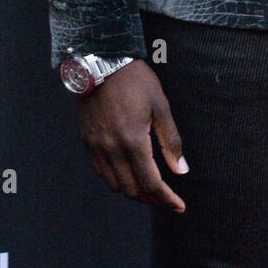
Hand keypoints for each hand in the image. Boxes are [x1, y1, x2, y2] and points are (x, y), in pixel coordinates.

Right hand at [77, 59, 187, 208]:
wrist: (101, 62)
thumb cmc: (135, 81)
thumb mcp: (160, 106)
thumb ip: (171, 141)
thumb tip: (180, 170)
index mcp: (133, 141)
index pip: (151, 183)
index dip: (167, 199)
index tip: (179, 205)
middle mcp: (112, 149)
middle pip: (132, 190)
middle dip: (152, 198)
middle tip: (167, 197)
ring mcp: (96, 147)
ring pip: (114, 185)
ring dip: (133, 191)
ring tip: (150, 187)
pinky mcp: (87, 142)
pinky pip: (101, 172)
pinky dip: (116, 179)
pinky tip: (129, 172)